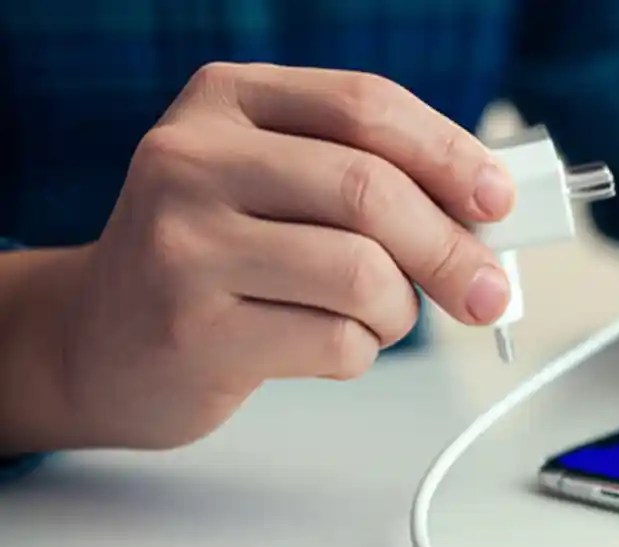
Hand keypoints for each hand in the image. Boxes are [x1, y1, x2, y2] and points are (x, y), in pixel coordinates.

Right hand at [49, 62, 515, 448]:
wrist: (100, 339)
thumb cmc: (216, 257)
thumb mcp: (274, 183)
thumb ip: (370, 176)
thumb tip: (489, 210)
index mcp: (227, 101)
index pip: (366, 106)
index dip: (451, 153)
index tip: (498, 200)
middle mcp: (193, 160)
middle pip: (371, 191)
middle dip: (451, 248)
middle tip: (488, 291)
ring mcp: (184, 246)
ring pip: (362, 274)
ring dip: (399, 310)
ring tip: (375, 317)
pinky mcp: (193, 331)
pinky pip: (336, 342)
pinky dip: (360, 351)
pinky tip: (322, 345)